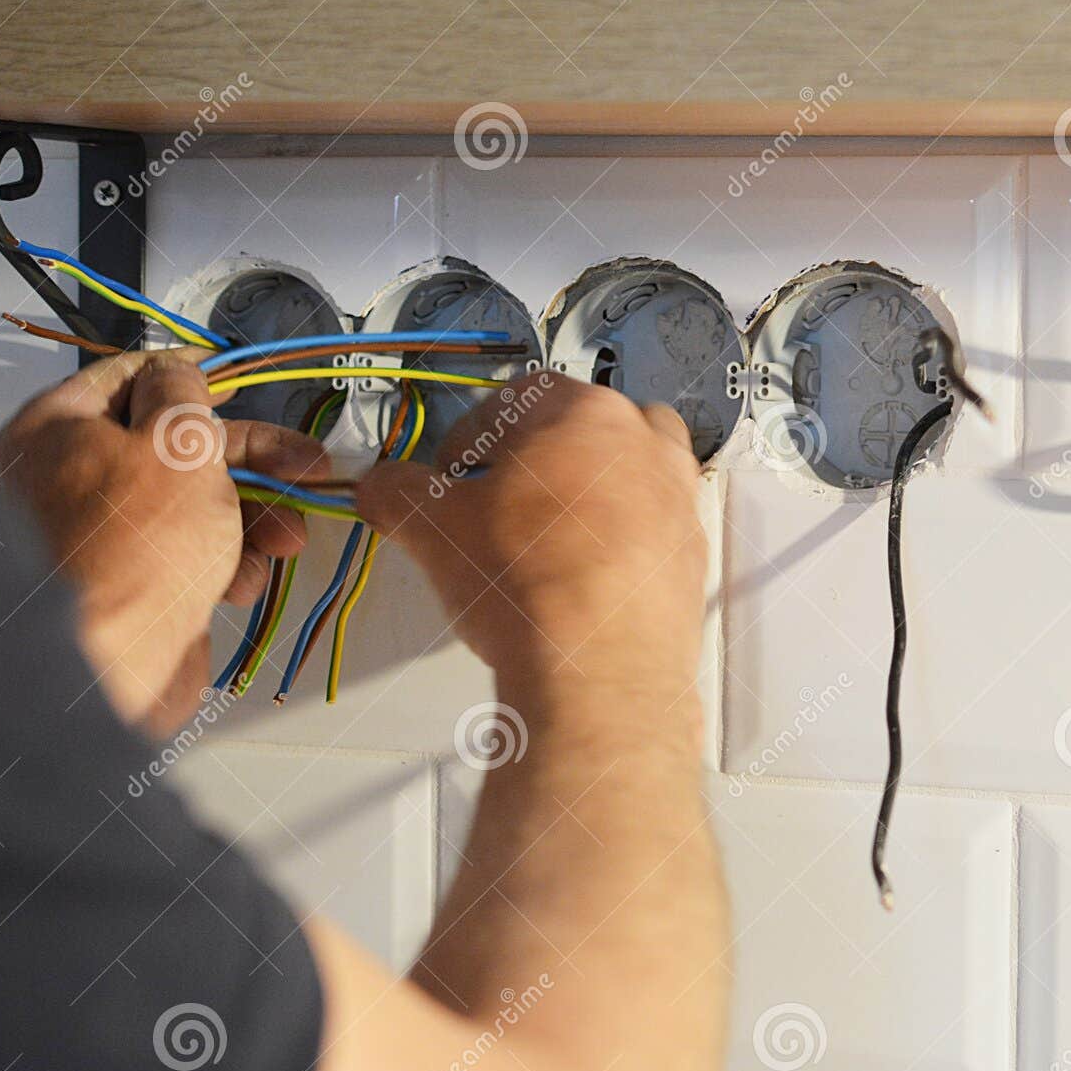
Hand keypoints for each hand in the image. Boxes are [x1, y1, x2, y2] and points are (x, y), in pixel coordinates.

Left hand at [0, 350, 325, 735]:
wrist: (117, 664)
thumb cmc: (139, 545)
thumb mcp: (180, 443)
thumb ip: (186, 395)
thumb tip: (179, 374)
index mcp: (57, 428)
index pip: (130, 377)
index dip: (194, 378)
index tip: (241, 383)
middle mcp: (69, 477)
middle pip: (174, 446)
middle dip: (251, 461)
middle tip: (308, 467)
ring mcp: (102, 534)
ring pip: (193, 502)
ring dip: (252, 516)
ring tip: (287, 540)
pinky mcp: (133, 583)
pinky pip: (190, 553)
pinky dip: (226, 561)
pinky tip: (242, 582)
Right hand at [354, 373, 706, 712]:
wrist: (599, 672)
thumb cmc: (521, 580)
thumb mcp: (433, 528)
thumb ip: (397, 492)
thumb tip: (379, 487)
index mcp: (583, 412)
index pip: (516, 399)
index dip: (471, 437)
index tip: (449, 477)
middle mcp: (645, 442)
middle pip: (578, 432)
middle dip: (534, 463)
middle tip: (497, 509)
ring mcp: (678, 499)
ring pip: (623, 477)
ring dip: (585, 497)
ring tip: (544, 544)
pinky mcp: (691, 555)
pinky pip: (648, 531)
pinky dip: (617, 544)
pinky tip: (581, 583)